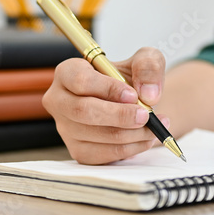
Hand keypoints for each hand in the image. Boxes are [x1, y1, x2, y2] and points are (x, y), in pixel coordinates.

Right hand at [42, 47, 168, 164]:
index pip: (80, 80)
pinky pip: (105, 154)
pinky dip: (131, 148)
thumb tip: (148, 93)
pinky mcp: (78, 151)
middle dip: (119, 116)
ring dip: (132, 134)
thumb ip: (148, 66)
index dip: (108, 89)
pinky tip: (145, 138)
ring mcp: (66, 128)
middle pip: (83, 111)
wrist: (132, 103)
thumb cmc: (130, 78)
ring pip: (98, 135)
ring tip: (154, 126)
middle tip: (146, 115)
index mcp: (67, 72)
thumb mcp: (144, 60)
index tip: (133, 95)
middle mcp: (59, 101)